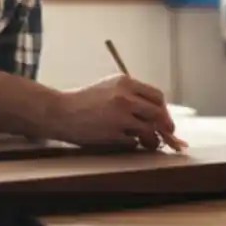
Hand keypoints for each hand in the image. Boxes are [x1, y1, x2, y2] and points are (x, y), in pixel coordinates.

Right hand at [48, 74, 185, 150]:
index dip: (163, 110)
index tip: (164, 120)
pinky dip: (134, 143)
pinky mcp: (113, 132)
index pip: (157, 96)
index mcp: (125, 82)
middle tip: (165, 135)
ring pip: (149, 129)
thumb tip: (156, 111)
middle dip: (164, 126)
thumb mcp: (109, 87)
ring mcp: (120, 115)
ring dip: (152, 139)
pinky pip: (134, 141)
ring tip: (148, 142)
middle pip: (158, 113)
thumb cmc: (84, 101)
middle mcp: (125, 97)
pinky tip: (128, 142)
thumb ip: (131, 94)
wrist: (60, 111)